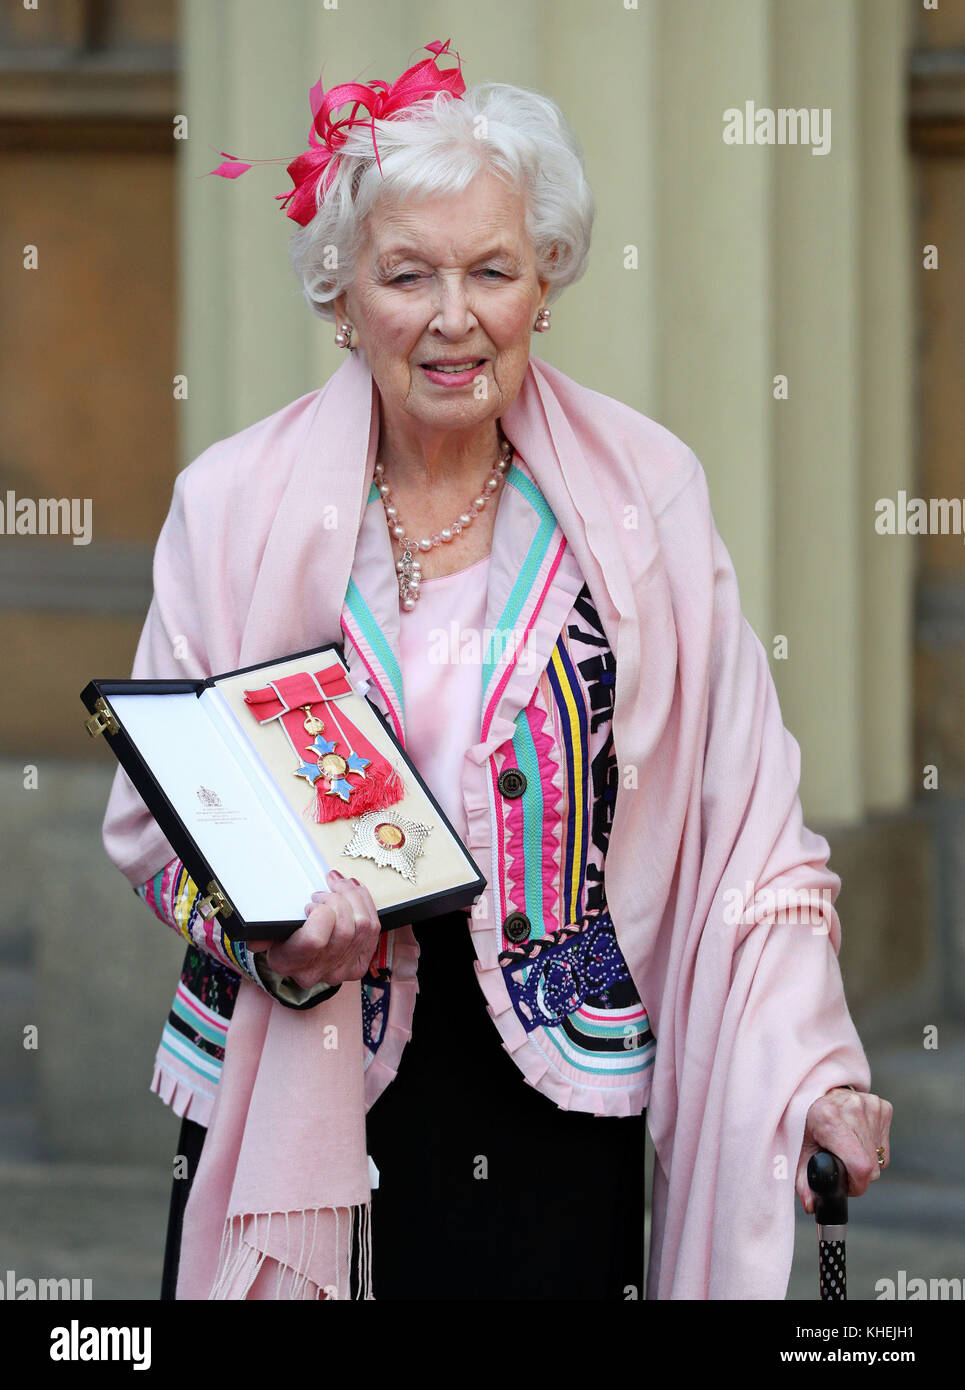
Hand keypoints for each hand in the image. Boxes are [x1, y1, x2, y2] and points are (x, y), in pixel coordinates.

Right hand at [246, 869, 379, 989]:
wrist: (297, 957)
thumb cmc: (282, 938)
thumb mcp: (266, 932)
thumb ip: (260, 932)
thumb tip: (255, 937)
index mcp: (290, 963)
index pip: (314, 940)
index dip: (319, 914)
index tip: (310, 904)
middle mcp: (317, 972)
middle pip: (344, 929)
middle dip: (337, 899)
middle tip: (324, 891)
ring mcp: (341, 971)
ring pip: (363, 926)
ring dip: (353, 897)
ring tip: (339, 885)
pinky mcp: (360, 964)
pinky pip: (373, 929)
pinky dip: (366, 903)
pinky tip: (354, 891)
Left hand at [796, 1087, 892, 1213]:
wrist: (816, 1090)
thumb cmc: (805, 1123)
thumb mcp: (799, 1150)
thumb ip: (804, 1181)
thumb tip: (812, 1206)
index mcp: (828, 1118)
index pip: (860, 1166)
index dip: (856, 1185)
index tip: (845, 1185)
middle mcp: (852, 1108)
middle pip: (870, 1167)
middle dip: (857, 1175)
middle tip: (841, 1165)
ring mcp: (870, 1105)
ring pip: (879, 1159)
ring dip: (865, 1161)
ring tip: (845, 1147)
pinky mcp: (882, 1106)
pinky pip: (884, 1146)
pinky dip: (872, 1148)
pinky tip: (856, 1136)